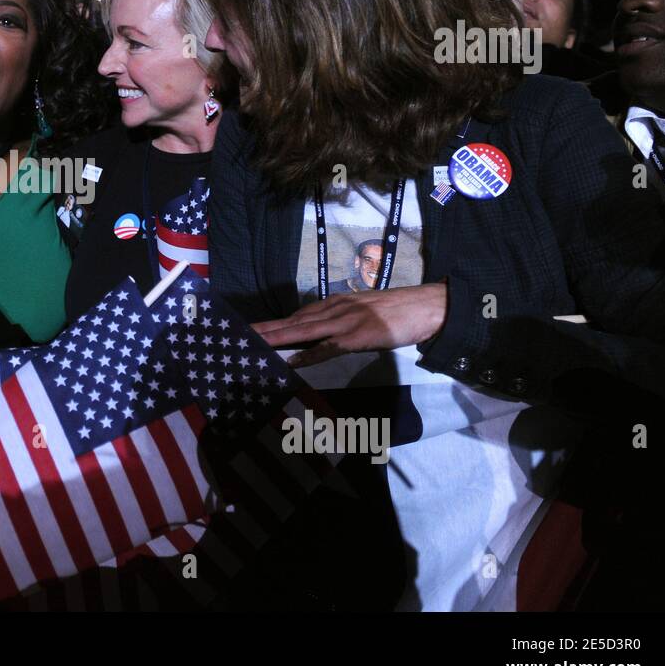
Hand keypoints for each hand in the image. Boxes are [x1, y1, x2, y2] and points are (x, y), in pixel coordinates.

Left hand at [251, 282, 448, 367]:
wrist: (427, 306)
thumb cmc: (398, 310)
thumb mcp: (363, 310)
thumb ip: (342, 320)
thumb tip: (325, 335)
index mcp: (336, 304)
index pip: (298, 314)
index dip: (274, 322)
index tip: (251, 328)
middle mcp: (335, 309)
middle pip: (292, 321)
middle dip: (265, 328)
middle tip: (238, 333)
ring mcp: (345, 322)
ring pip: (303, 331)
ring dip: (277, 338)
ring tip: (253, 343)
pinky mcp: (358, 336)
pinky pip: (329, 348)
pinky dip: (309, 355)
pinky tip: (293, 361)